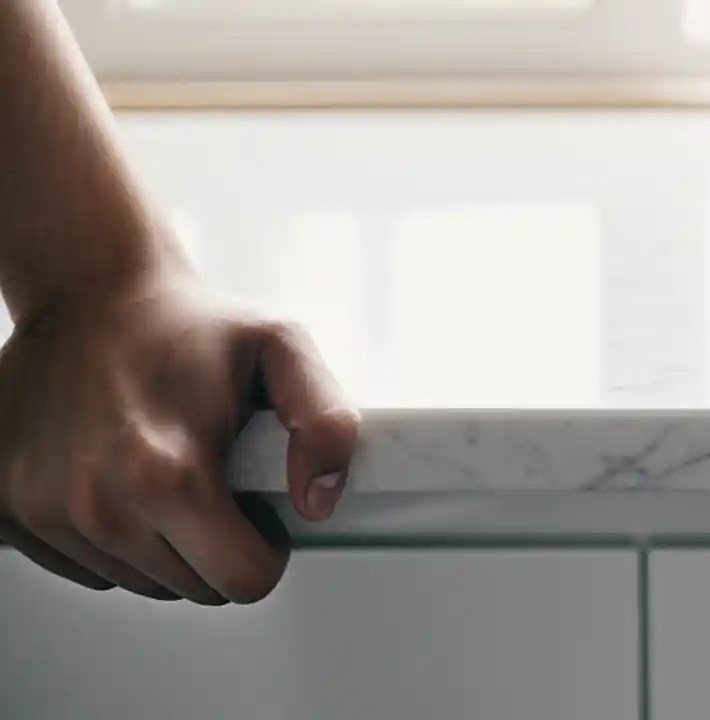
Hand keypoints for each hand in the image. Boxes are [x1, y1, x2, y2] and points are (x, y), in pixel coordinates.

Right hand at [0, 274, 358, 604]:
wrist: (89, 290)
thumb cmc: (187, 323)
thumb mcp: (283, 349)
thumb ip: (325, 424)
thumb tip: (319, 500)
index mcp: (167, 473)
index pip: (242, 580)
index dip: (266, 548)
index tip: (257, 508)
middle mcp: (97, 504)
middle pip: (193, 587)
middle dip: (216, 543)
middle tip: (213, 475)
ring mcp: (45, 512)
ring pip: (141, 581)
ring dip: (163, 540)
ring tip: (164, 464)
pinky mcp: (8, 512)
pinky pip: (87, 567)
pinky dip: (112, 535)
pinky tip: (119, 474)